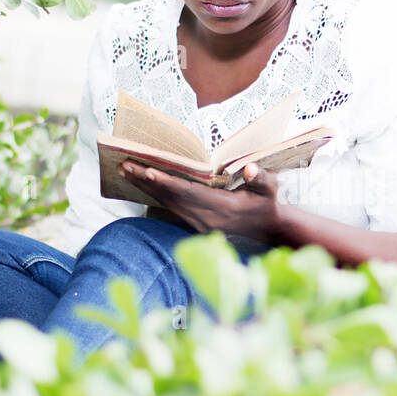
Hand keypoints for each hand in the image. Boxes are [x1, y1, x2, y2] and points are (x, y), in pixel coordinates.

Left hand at [118, 160, 282, 241]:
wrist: (268, 229)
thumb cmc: (268, 203)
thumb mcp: (271, 189)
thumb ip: (262, 179)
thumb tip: (250, 169)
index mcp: (222, 208)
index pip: (189, 193)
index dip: (168, 182)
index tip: (149, 170)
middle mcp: (205, 218)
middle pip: (171, 197)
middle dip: (147, 181)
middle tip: (125, 165)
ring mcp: (198, 223)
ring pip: (167, 203)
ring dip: (146, 187)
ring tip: (126, 171)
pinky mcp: (194, 223)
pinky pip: (170, 207)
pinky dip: (155, 194)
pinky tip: (142, 182)